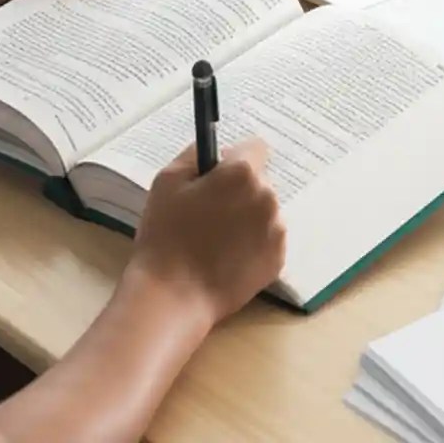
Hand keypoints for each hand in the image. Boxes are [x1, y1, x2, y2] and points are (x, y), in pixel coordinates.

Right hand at [127, 139, 286, 325]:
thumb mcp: (167, 181)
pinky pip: (268, 239)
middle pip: (259, 181)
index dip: (234, 159)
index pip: (255, 147)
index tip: (218, 176)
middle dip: (239, 190)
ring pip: (264, 211)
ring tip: (215, 240)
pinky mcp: (278, 259)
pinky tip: (227, 258)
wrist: (173, 295)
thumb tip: (217, 150)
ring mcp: (277, 230)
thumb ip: (195, 155)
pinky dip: (253, 244)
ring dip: (247, 217)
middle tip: (208, 213)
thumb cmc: (165, 235)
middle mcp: (268, 197)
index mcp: (243, 174)